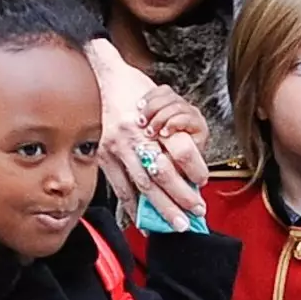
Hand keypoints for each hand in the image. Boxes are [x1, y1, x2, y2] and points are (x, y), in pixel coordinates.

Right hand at [85, 39, 207, 229]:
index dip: (192, 169)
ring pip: (142, 185)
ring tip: (176, 223)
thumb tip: (193, 154)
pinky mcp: (102, 158)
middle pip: (160, 173)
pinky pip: (121, 188)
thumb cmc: (133, 87)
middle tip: (196, 213)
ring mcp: (114, 148)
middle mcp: (131, 135)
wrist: (99, 76)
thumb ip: (176, 122)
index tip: (202, 182)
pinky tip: (144, 222)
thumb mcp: (159, 96)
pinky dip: (134, 208)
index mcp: (150, 118)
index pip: (177, 150)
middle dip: (180, 197)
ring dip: (161, 208)